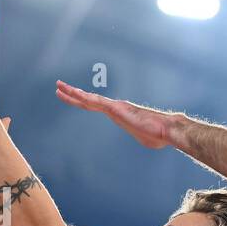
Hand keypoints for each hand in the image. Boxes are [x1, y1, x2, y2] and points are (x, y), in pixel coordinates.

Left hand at [55, 80, 174, 148]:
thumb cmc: (159, 136)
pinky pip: (95, 102)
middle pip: (89, 100)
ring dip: (73, 93)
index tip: (73, 97)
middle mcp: (115, 108)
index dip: (84, 101)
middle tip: (59, 87)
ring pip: (89, 99)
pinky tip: (72, 93)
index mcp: (120, 114)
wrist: (167, 130)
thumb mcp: (145, 138)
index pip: (97, 107)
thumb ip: (141, 136)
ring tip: (59, 86)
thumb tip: (147, 138)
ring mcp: (115, 107)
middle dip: (73, 94)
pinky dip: (83, 97)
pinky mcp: (116, 109)